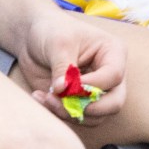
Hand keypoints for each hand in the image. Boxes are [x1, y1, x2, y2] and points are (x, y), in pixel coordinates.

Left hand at [19, 9, 126, 124]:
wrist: (34, 36)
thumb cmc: (53, 31)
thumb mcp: (59, 44)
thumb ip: (63, 67)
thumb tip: (62, 90)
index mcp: (113, 53)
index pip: (114, 76)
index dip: (91, 86)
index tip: (64, 85)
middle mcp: (109, 75)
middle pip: (113, 103)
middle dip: (86, 108)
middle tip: (60, 101)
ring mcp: (95, 91)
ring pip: (95, 116)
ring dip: (69, 113)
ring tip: (45, 97)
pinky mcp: (79, 101)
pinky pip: (76, 117)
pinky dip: (58, 113)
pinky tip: (41, 97)